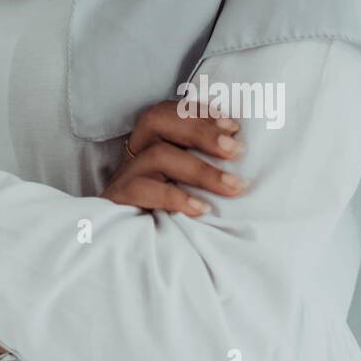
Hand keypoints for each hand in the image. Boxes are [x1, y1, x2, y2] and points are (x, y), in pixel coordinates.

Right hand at [103, 101, 246, 215]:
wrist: (127, 248)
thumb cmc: (166, 213)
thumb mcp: (185, 183)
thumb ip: (203, 164)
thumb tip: (240, 151)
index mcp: (149, 142)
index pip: (167, 112)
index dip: (198, 113)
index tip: (233, 127)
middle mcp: (134, 152)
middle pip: (156, 121)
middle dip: (200, 131)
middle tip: (236, 150)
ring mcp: (125, 174)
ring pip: (156, 155)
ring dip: (201, 170)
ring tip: (233, 186)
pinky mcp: (120, 199)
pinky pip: (143, 189)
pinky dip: (176, 197)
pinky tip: (202, 209)